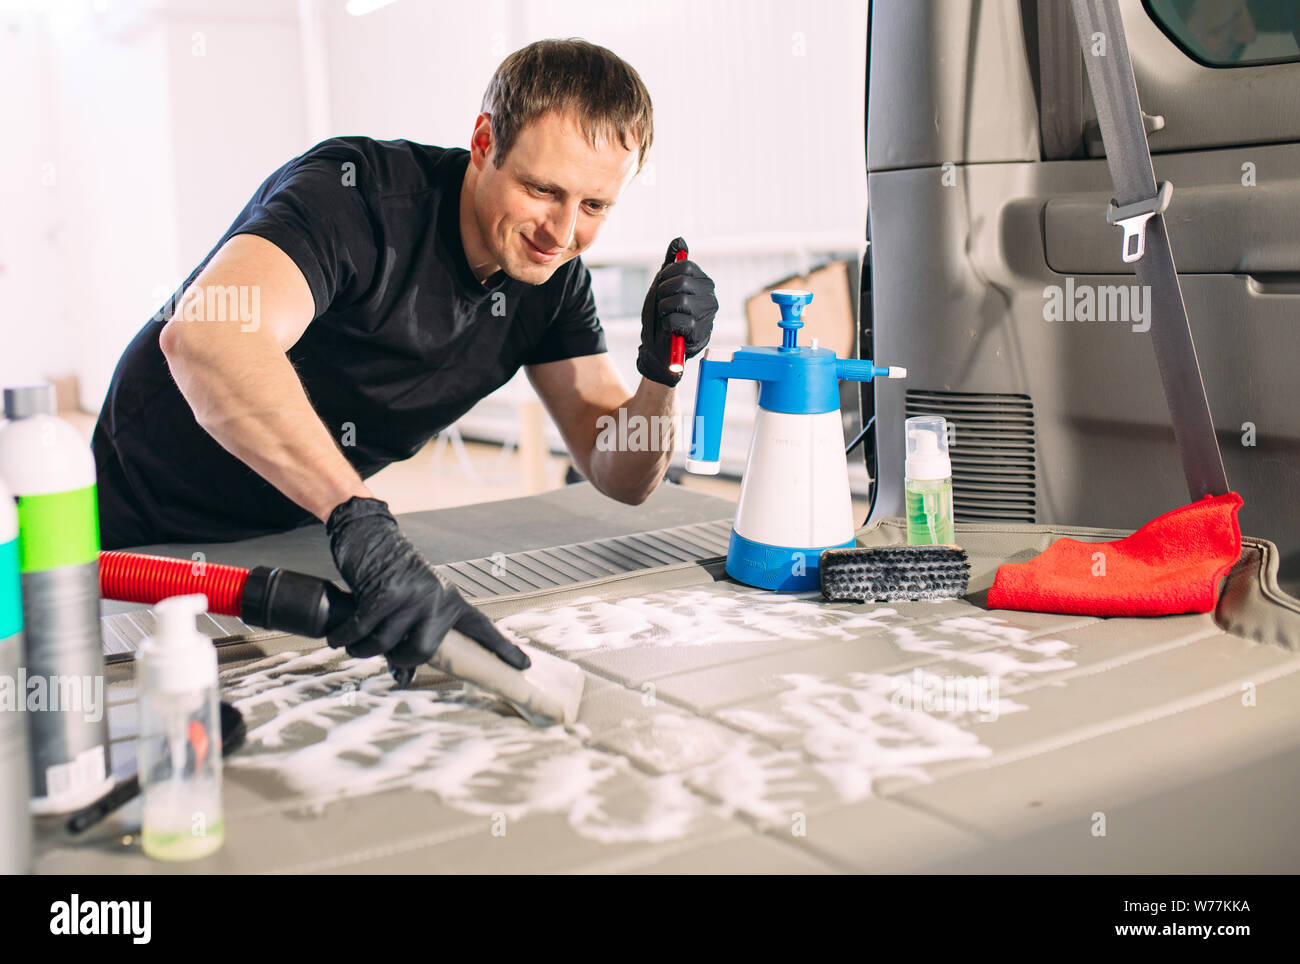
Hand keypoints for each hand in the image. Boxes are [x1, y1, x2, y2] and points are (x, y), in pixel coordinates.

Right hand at [324, 497, 529, 676]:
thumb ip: (410, 638)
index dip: (503, 649)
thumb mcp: (408, 604)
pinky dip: (346, 637)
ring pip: (387, 643)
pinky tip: (339, 636)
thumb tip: (403, 678)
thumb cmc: (388, 573)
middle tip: (383, 652)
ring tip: (353, 641)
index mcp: (450, 601)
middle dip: (398, 658)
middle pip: (424, 651)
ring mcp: (413, 595)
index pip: (482, 629)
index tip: (524, 665)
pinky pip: (363, 629)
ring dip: (362, 648)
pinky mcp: (386, 592)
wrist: (368, 533)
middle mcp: (437, 598)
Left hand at [637, 237, 717, 386]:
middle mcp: (710, 297)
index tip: (661, 287)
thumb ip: (671, 263)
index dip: (666, 275)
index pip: (685, 266)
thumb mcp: (663, 286)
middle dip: (662, 293)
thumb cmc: (662, 316)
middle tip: (662, 305)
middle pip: (681, 282)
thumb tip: (679, 241)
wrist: (658, 348)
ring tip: (665, 317)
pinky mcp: (700, 333)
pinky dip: (666, 325)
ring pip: (678, 301)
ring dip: (663, 310)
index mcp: (703, 283)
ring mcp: (707, 315)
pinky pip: (676, 320)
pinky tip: (670, 329)